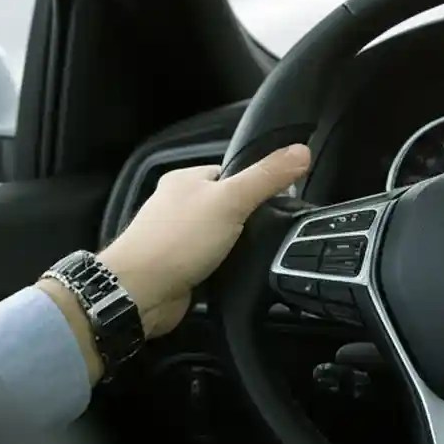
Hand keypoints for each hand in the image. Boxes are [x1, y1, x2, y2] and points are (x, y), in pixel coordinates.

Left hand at [99, 144, 311, 338]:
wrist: (140, 292)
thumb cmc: (181, 238)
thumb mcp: (231, 200)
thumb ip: (266, 177)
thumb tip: (304, 150)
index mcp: (186, 179)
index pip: (231, 174)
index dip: (257, 185)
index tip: (282, 202)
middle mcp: (178, 205)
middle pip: (227, 206)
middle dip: (249, 220)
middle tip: (274, 232)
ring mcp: (177, 238)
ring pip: (221, 236)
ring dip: (238, 247)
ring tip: (263, 254)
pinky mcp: (179, 268)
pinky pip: (213, 261)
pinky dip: (227, 267)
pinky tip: (242, 273)